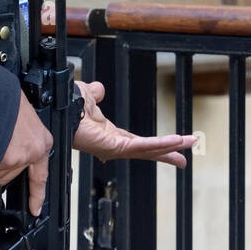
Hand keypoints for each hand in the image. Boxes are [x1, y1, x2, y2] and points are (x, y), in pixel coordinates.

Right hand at [0, 92, 52, 216]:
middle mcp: (30, 153)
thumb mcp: (20, 112)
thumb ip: (22, 131)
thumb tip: (14, 138)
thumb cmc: (0, 96)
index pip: (40, 174)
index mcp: (40, 140)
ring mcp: (14, 160)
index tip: (36, 209)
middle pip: (9, 175)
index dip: (37, 194)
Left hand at [73, 81, 194, 166]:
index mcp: (110, 135)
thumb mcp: (88, 97)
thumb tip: (99, 89)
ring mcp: (115, 148)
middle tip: (183, 160)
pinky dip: (160, 143)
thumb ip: (96, 94)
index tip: (169, 145)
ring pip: (148, 149)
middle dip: (167, 154)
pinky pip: (142, 145)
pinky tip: (174, 141)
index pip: (138, 142)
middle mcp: (114, 144)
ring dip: (169, 147)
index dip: (154, 144)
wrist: (62, 107)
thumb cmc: (68, 106)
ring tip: (188, 143)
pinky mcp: (116, 147)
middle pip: (146, 151)